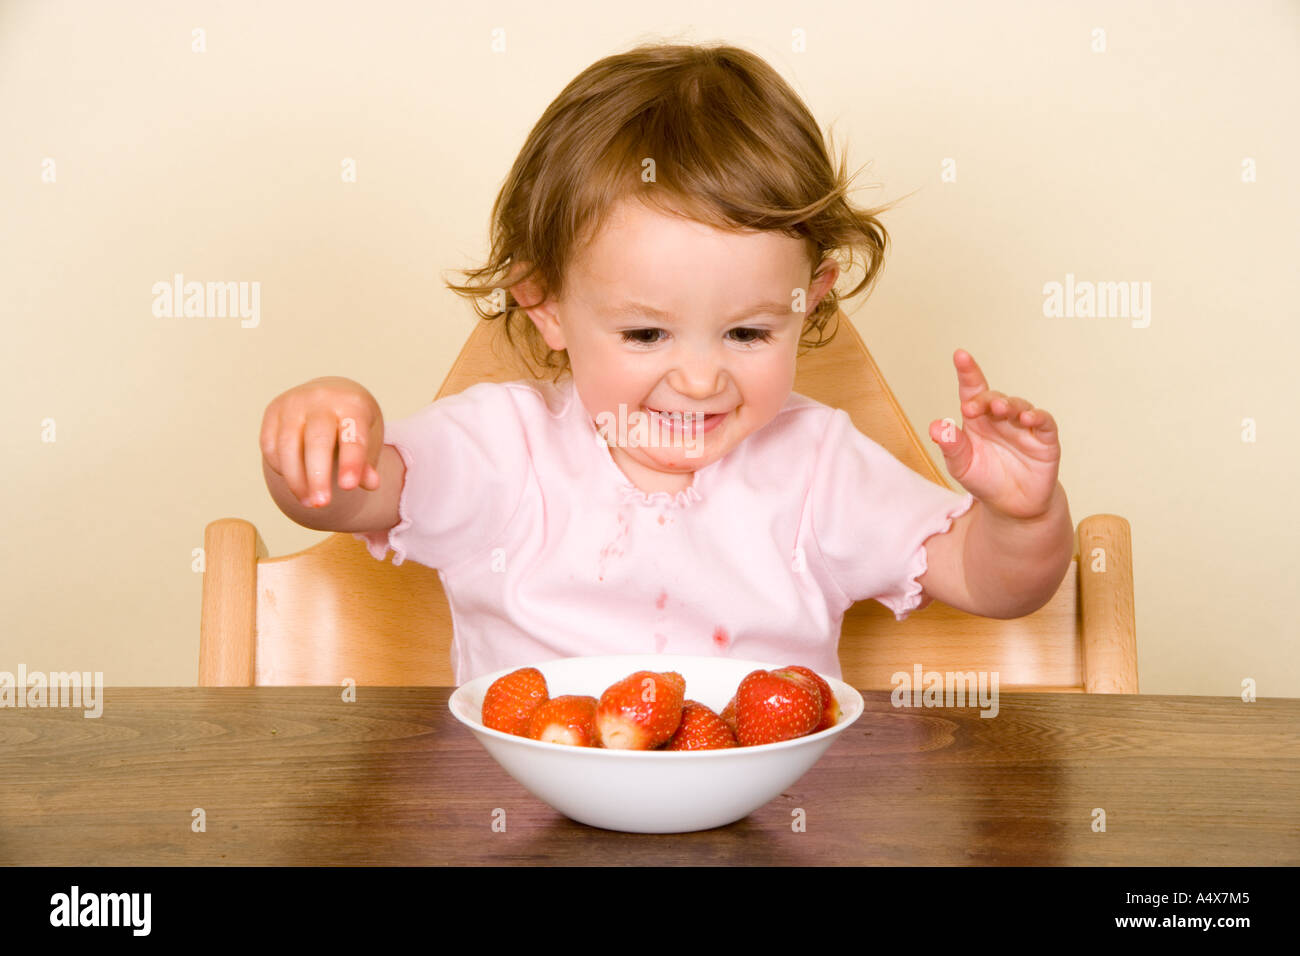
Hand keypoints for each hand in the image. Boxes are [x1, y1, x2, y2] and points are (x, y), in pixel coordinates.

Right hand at [260, 376, 383, 507]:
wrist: (330, 392)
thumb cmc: (351, 423)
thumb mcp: (367, 437)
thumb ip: (366, 462)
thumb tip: (371, 484)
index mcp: (352, 405)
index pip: (352, 436)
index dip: (350, 462)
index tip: (348, 487)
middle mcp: (321, 400)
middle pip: (317, 441)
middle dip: (317, 476)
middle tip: (321, 504)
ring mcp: (293, 403)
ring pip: (288, 445)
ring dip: (295, 479)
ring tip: (308, 502)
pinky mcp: (272, 410)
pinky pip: (270, 444)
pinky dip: (279, 467)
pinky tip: (294, 482)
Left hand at [927, 350, 1060, 520]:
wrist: (1013, 507)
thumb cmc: (985, 480)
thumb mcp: (961, 465)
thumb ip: (950, 446)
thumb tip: (935, 427)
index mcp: (977, 420)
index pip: (972, 391)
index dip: (968, 372)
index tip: (960, 356)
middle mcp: (1001, 418)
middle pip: (994, 397)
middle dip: (986, 398)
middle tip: (974, 407)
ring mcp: (1023, 427)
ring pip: (1019, 405)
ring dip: (1010, 405)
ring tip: (1001, 409)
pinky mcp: (1045, 439)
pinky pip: (1044, 422)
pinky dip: (1037, 417)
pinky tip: (1028, 418)